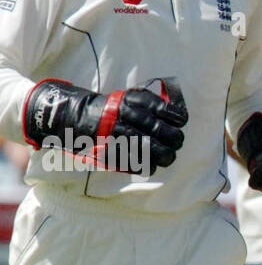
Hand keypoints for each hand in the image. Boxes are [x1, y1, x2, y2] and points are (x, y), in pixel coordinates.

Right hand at [23, 76, 186, 172]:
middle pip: (160, 131)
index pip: (163, 110)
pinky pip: (138, 163)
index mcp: (132, 101)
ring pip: (151, 149)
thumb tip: (181, 116)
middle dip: (174, 139)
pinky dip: (149, 165)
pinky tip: (153, 164)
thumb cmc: (113, 110)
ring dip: (165, 155)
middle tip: (177, 142)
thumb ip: (154, 105)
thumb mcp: (131, 99)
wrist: (78, 118)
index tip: (181, 122)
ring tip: (168, 156)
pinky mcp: (112, 152)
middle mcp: (126, 117)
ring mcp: (118, 135)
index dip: (176, 117)